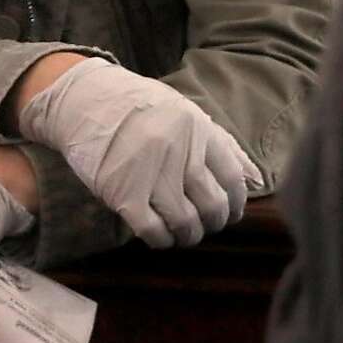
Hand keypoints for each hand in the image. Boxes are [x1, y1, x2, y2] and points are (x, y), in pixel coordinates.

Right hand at [17, 59, 249, 248]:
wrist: (86, 101)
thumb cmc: (141, 109)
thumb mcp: (187, 114)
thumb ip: (223, 145)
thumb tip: (257, 178)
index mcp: (199, 130)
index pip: (233, 178)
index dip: (236, 202)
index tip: (231, 212)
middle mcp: (179, 152)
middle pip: (212, 205)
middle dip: (214, 222)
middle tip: (207, 224)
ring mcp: (151, 174)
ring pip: (186, 223)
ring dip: (189, 235)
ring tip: (185, 233)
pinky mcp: (123, 194)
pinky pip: (153, 231)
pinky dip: (162, 240)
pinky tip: (161, 237)